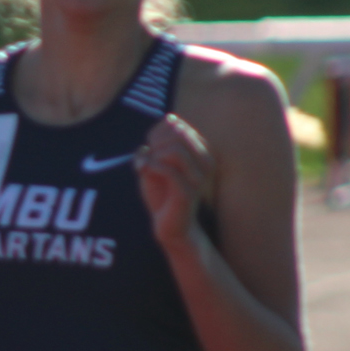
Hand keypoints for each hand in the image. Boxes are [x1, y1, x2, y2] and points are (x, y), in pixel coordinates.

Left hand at [136, 113, 216, 251]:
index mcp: (200, 151)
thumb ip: (154, 145)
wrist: (168, 225)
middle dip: (155, 143)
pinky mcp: (189, 192)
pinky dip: (151, 167)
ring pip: (176, 150)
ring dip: (154, 156)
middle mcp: (205, 162)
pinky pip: (168, 171)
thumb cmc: (161, 193)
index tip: (149, 148)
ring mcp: (199, 177)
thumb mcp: (154, 164)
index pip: (176, 125)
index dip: (156, 132)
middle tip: (146, 158)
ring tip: (146, 166)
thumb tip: (158, 131)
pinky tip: (144, 171)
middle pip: (177, 134)